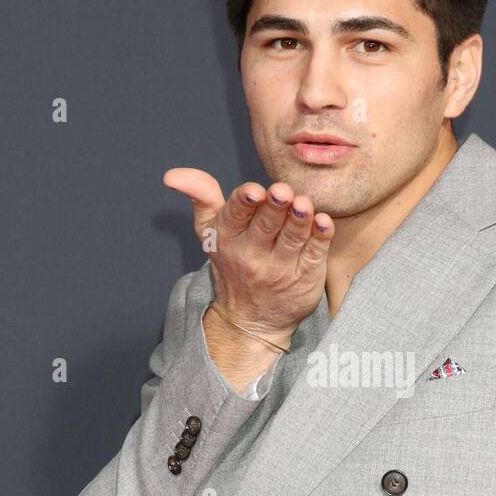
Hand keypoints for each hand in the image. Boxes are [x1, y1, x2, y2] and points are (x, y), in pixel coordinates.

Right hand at [163, 168, 334, 346]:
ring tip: (305, 204)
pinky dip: (320, 238)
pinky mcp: (305, 277)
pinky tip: (323, 222)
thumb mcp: (210, 231)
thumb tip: (171, 175)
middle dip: (275, 207)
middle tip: (283, 191)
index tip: (253, 191)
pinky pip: (314, 255)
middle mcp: (252, 254)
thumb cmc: (232, 261)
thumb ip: (200, 195)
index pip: (235, 215)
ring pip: (292, 238)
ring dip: (300, 219)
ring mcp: (280, 268)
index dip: (245, 202)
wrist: (250, 320)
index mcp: (227, 237)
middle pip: (266, 225)